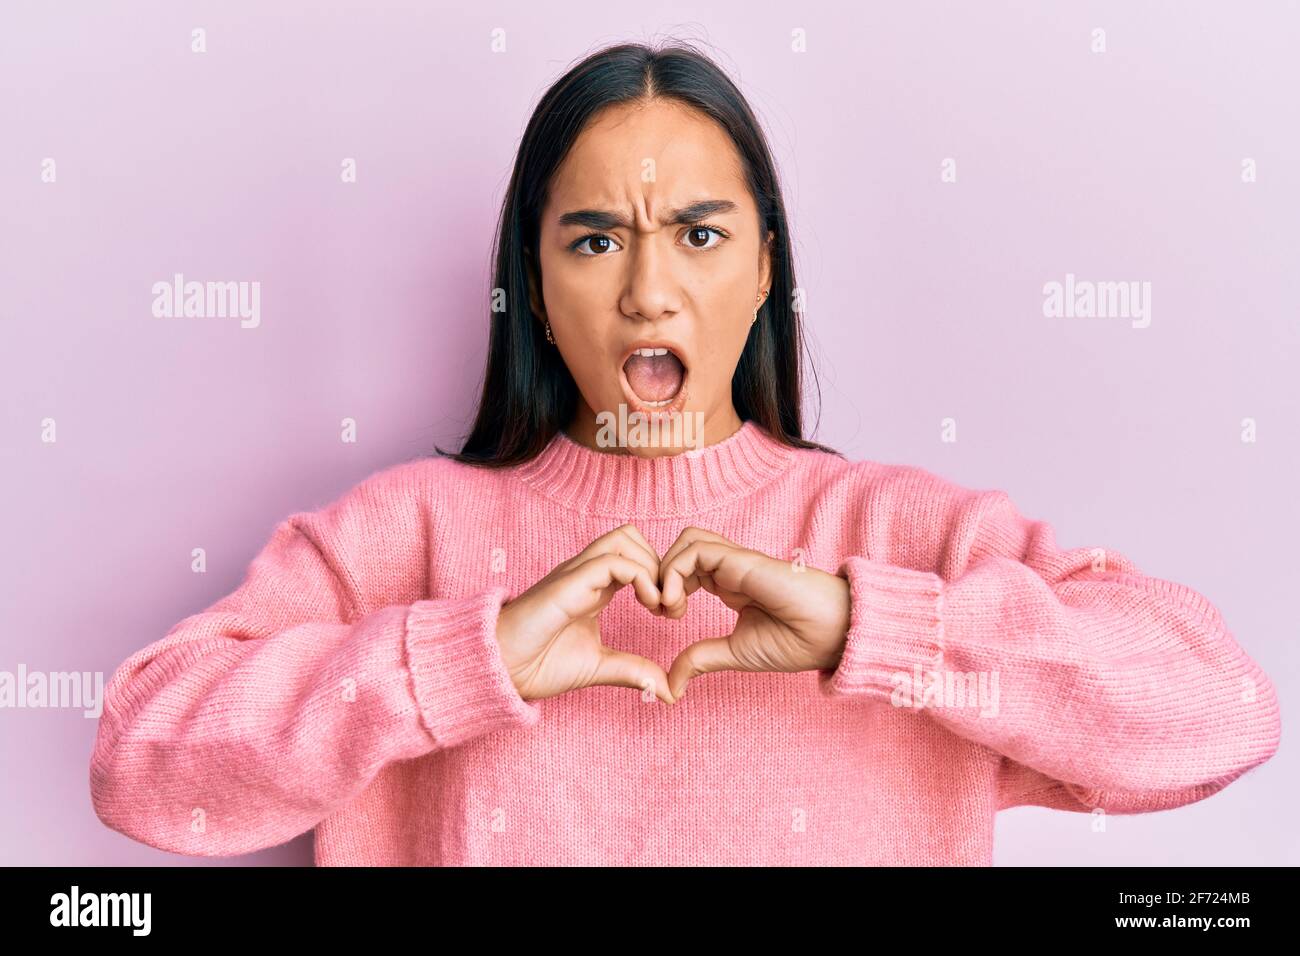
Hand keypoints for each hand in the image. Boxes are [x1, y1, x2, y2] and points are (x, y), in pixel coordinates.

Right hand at [495, 524, 675, 704]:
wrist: (500, 669)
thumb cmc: (538, 664)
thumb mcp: (599, 668)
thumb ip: (633, 672)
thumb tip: (669, 691)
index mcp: (594, 587)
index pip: (634, 557)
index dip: (660, 577)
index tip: (671, 613)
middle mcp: (586, 573)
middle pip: (632, 537)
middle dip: (661, 565)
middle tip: (670, 606)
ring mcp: (576, 574)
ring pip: (624, 538)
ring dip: (652, 566)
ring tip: (659, 604)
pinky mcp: (569, 583)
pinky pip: (613, 561)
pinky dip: (641, 577)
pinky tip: (648, 606)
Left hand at [658, 527, 851, 701]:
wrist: (832, 635)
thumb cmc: (795, 642)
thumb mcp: (735, 653)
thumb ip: (701, 659)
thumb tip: (671, 684)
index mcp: (729, 585)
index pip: (686, 568)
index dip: (666, 586)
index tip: (666, 616)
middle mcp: (730, 568)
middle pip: (681, 549)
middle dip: (659, 575)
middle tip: (661, 610)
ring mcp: (736, 561)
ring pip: (686, 541)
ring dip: (666, 571)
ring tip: (669, 606)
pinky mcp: (741, 561)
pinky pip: (695, 550)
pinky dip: (675, 572)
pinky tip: (677, 604)